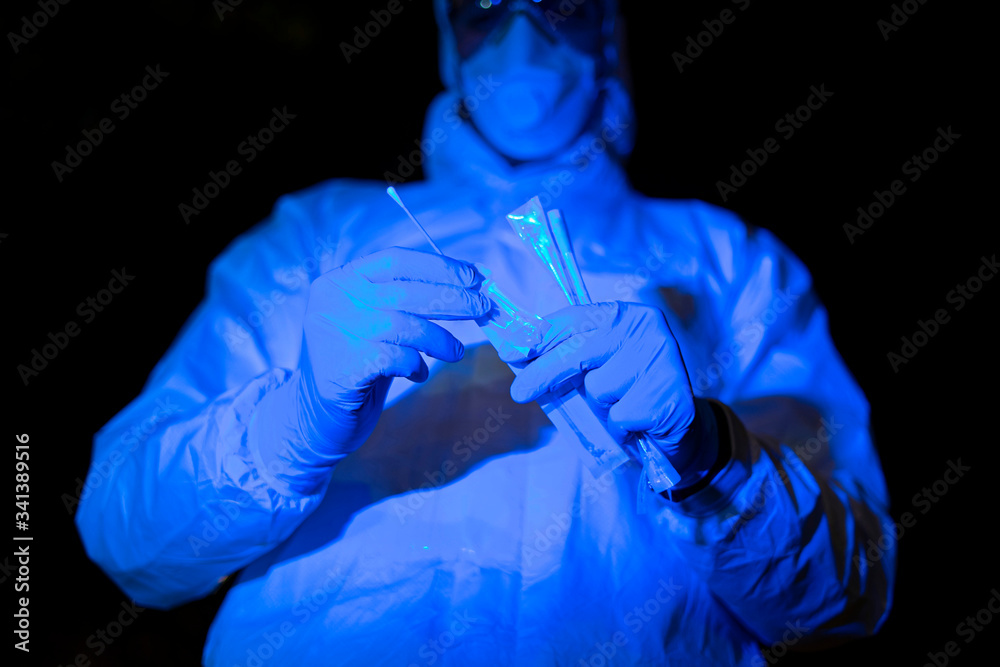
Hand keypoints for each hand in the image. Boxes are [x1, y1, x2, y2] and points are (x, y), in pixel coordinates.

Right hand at [297, 246, 491, 455]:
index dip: (441, 267)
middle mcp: (333, 300)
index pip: (397, 260)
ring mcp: (334, 332)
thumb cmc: (358, 362)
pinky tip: (417, 373)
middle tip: (483, 307)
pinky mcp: (341, 367)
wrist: (316, 415)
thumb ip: (410, 299)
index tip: (475, 276)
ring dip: (440, 339)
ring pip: (404, 326)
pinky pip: (395, 358)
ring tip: (454, 352)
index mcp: (341, 279)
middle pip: (405, 291)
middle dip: (452, 298)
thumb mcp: (377, 320)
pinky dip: (415, 365)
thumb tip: (471, 280)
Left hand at [506, 301, 717, 485]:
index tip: (512, 351)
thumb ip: (568, 357)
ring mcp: (659, 360)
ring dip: (599, 406)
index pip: (574, 318)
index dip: (540, 336)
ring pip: (598, 388)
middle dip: (544, 373)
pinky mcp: (665, 394)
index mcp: (625, 315)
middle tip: (519, 392)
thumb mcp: (598, 366)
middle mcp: (645, 329)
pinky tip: (637, 423)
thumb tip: (518, 356)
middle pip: (579, 351)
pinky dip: (619, 427)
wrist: (679, 426)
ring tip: (620, 405)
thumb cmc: (629, 391)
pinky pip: (618, 416)